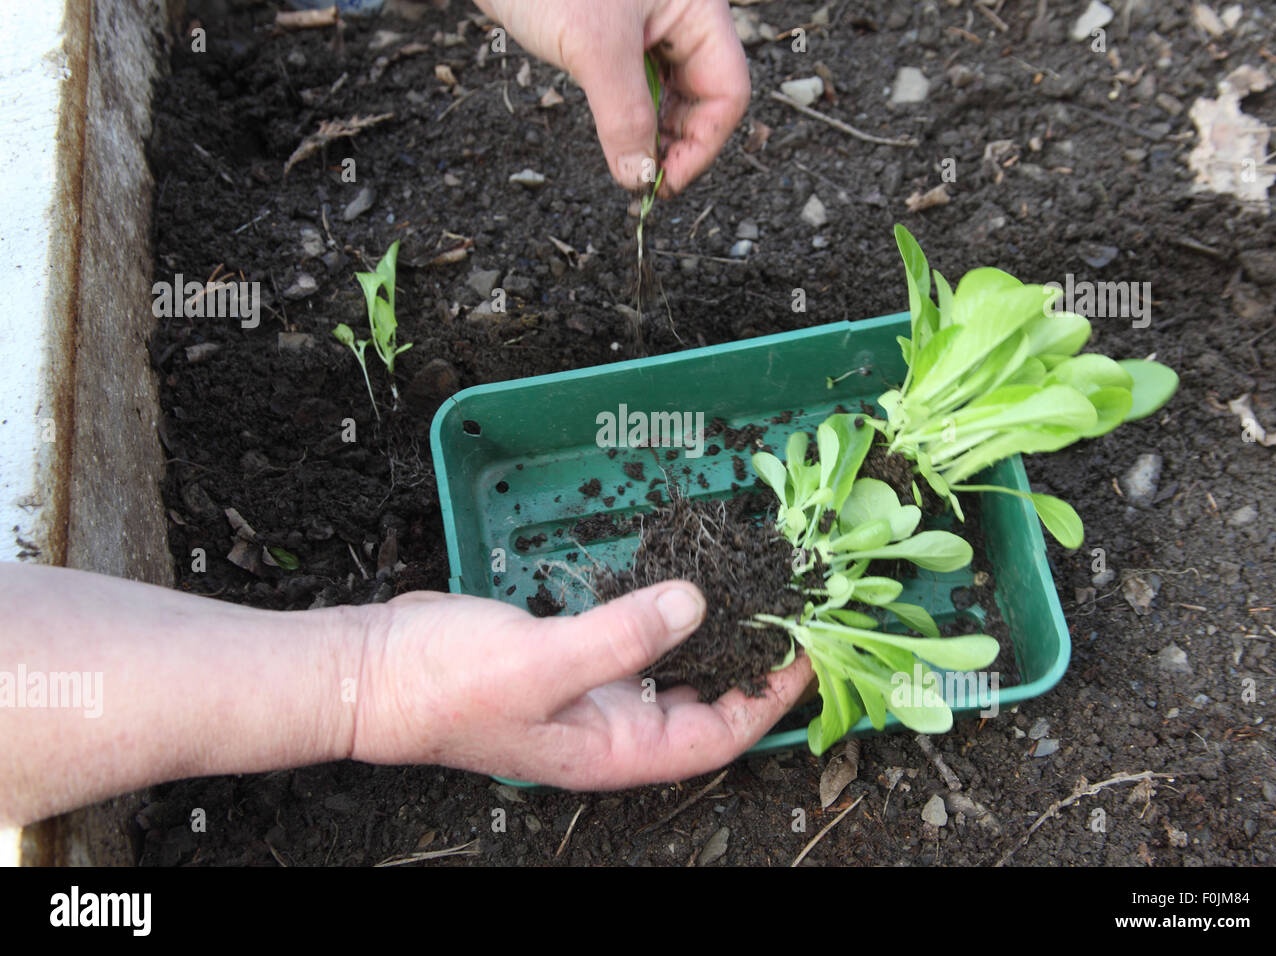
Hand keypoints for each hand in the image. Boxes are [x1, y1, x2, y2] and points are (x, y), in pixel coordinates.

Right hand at [349, 581, 810, 788]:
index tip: (807, 652)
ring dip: (711, 633)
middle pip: (704, 702)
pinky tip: (683, 581)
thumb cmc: (445, 685)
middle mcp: (611, 724)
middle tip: (791, 609)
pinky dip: (664, 612)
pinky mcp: (570, 653)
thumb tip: (697, 603)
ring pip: (671, 666)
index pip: (717, 734)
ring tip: (753, 590)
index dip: (768, 698)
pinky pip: (635, 635)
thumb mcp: (540, 663)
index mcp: (613, 749)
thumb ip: (620, 637)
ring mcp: (590, 689)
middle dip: (751, 662)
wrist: (371, 668)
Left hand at [473, 0, 750, 195]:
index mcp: (697, 9)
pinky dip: (629, 116)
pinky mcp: (613, 34)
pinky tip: (615, 136)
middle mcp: (680, 17)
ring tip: (629, 164)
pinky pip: (637, 86)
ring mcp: (647, 25)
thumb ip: (624, 115)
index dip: (702, 145)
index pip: (727, 91)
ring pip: (670, 95)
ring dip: (654, 134)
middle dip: (679, 144)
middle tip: (644, 180)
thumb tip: (640, 177)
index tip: (664, 183)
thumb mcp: (594, 47)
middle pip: (703, 97)